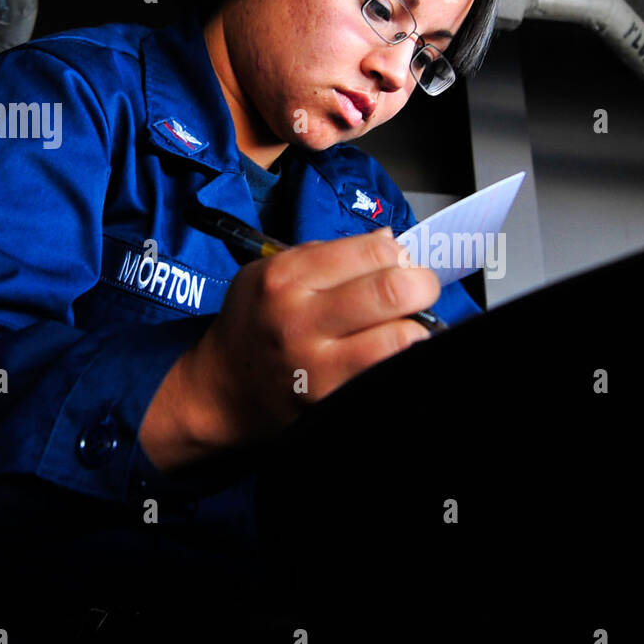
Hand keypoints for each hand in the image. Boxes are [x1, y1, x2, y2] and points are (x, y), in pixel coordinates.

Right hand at [142, 227, 438, 468]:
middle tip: (421, 291)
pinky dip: (402, 360)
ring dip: (416, 329)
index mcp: (285, 278)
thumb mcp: (269, 272)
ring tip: (406, 326)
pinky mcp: (331, 401)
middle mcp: (299, 320)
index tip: (400, 264)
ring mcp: (316, 367)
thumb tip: (390, 243)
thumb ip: (328, 254)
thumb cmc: (254, 325)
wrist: (221, 390)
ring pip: (401, 338)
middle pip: (393, 291)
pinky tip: (390, 354)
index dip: (399, 255)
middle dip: (422, 287)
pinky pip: (388, 373)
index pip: (373, 251)